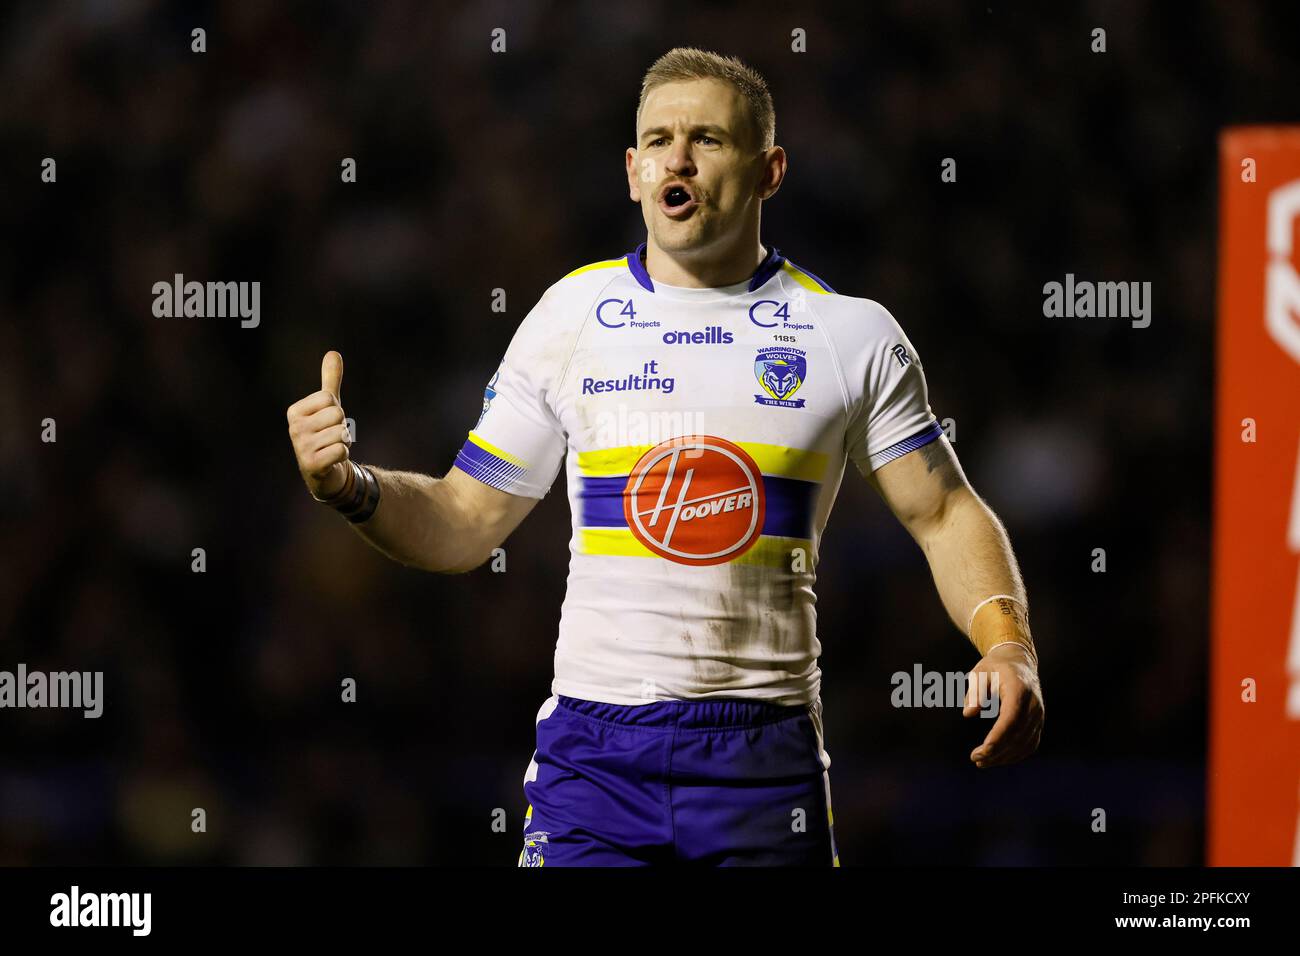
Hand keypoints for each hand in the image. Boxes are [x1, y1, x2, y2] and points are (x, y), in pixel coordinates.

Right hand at [286, 351, 351, 498]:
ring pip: (341, 433)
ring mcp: (300, 447)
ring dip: (344, 442)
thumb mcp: (328, 406)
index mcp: (295, 411)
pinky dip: (343, 455)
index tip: (328, 423)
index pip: (330, 399)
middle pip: (337, 414)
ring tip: (331, 448)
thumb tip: (333, 353)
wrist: (325, 471)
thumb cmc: (325, 434)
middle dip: (342, 426)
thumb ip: (330, 380)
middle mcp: (294, 428)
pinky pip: (341, 450)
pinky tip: (332, 460)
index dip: (337, 411)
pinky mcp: (311, 465)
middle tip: (331, 437)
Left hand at [962, 643, 1043, 767]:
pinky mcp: (1039, 722)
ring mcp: (1039, 715)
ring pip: (1025, 743)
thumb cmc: (995, 667)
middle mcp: (1033, 704)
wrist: (1018, 662)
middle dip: (997, 751)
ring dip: (1005, 757)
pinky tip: (998, 759)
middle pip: (1018, 734)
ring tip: (982, 762)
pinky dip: (1016, 755)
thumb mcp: (980, 672)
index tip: (983, 750)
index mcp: (1019, 689)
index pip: (1011, 718)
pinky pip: (1031, 744)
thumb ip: (974, 691)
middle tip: (975, 758)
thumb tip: (968, 713)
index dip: (999, 737)